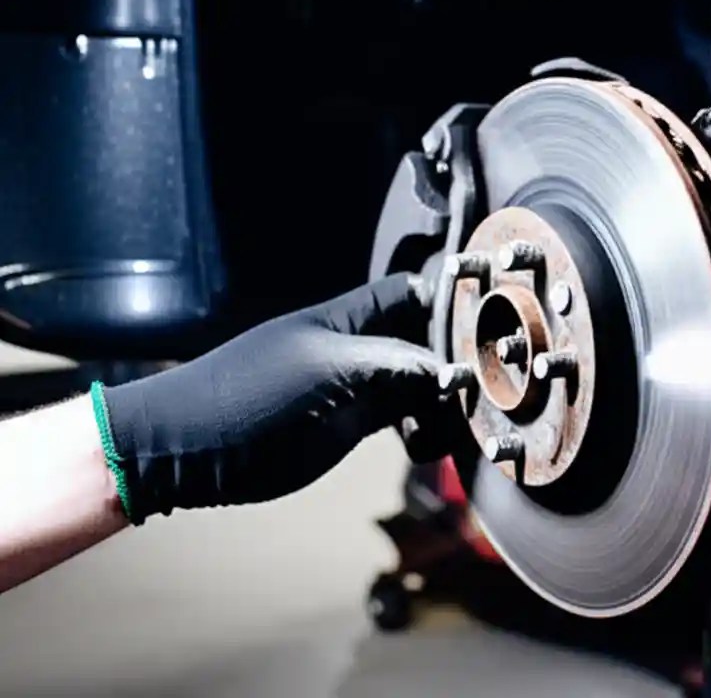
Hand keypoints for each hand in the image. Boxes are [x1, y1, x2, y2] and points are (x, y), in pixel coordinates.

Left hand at [99, 273, 451, 522]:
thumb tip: (447, 371)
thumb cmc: (243, 394)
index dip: (445, 301)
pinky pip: (403, 421)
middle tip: (484, 385)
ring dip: (444, 402)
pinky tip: (430, 443)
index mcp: (346, 318)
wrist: (190, 449)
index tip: (487, 322)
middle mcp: (357, 349)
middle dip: (454, 359)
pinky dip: (425, 430)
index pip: (408, 295)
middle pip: (422, 342)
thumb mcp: (324, 369)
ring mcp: (356, 388)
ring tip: (458, 423)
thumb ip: (390, 366)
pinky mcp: (351, 426)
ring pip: (418, 386)